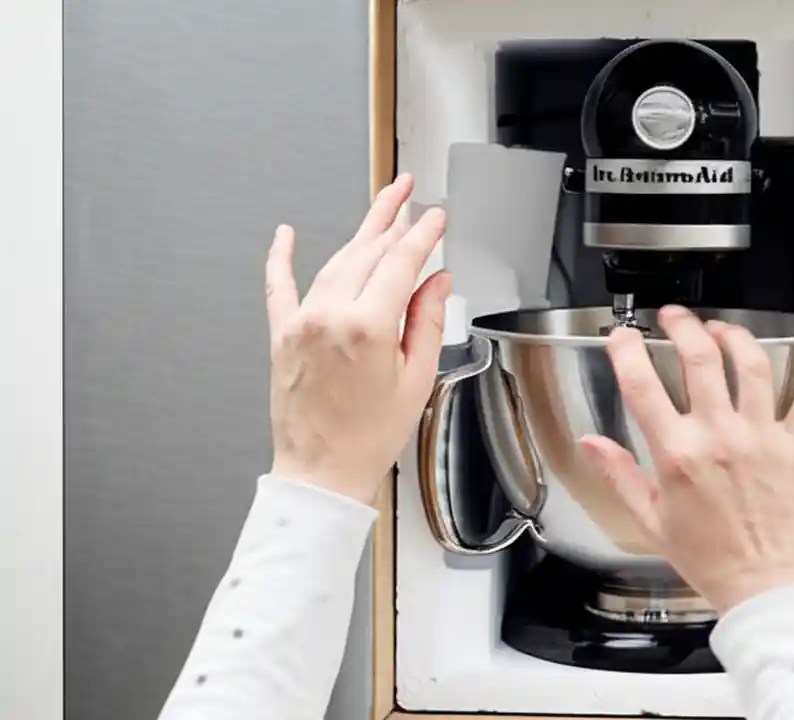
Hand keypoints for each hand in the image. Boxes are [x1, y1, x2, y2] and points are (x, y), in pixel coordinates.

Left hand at [265, 174, 449, 505]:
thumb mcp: (417, 380)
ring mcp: (302, 322)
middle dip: (392, 217)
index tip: (436, 217)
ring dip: (360, 233)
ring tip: (381, 210)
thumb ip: (426, 321)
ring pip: (335, 262)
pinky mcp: (282, 334)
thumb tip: (437, 283)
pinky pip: (279, 285)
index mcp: (368, 327)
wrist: (321, 472)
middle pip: (367, 251)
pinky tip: (285, 235)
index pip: (402, 262)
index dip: (423, 234)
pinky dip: (281, 257)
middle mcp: (330, 316)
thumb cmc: (369, 437)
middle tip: (409, 192)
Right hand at [579, 306, 793, 612]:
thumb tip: (589, 443)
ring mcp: (761, 438)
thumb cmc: (710, 559)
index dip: (626, 351)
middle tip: (674, 317)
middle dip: (682, 325)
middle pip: (699, 359)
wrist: (764, 587)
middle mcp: (719, 438)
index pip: (642, 385)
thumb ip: (618, 475)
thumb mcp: (650, 520)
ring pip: (751, 365)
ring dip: (734, 335)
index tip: (622, 337)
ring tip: (721, 328)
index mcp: (677, 455)